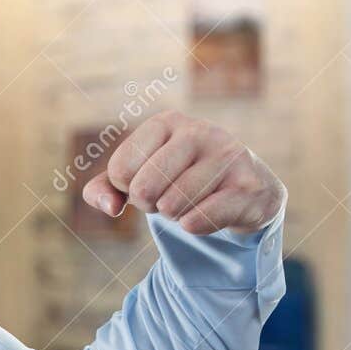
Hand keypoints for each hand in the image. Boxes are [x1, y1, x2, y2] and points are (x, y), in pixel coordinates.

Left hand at [82, 111, 284, 234]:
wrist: (244, 190)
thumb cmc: (179, 179)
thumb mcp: (135, 178)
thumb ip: (103, 190)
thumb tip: (110, 207)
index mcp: (165, 122)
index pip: (120, 170)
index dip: (127, 190)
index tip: (147, 183)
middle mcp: (198, 131)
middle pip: (144, 189)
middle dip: (150, 205)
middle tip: (168, 197)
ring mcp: (227, 155)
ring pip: (172, 206)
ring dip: (175, 216)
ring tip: (191, 201)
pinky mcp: (248, 185)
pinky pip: (199, 220)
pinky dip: (194, 227)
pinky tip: (205, 214)